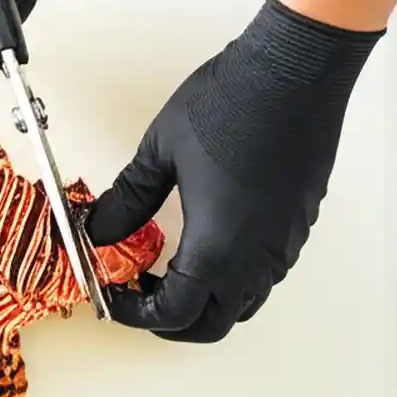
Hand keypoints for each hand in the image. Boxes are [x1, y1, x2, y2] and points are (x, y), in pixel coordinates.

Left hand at [85, 0, 383, 342]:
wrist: (294, 72)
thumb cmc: (232, 103)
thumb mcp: (160, 152)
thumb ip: (127, 200)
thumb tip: (100, 229)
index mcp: (217, 248)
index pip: (172, 314)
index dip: (135, 314)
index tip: (113, 297)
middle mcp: (256, 258)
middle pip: (210, 324)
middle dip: (170, 321)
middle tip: (139, 294)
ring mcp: (282, 245)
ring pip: (242, 303)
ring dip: (203, 300)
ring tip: (169, 269)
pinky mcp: (296, 226)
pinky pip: (263, 275)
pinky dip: (230, 279)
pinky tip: (206, 243)